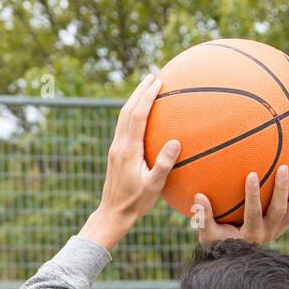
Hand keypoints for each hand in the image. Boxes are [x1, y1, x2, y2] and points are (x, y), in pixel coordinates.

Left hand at [78, 74, 180, 250]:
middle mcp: (119, 145)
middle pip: (126, 111)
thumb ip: (164, 164)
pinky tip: (143, 114)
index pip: (136, 116)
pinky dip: (133, 114)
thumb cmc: (135, 202)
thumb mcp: (153, 186)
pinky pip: (124, 127)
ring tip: (147, 87)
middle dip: (139, 91)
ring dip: (134, 100)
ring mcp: (115, 148)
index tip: (157, 82)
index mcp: (127, 150)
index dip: (146, 97)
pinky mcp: (116, 153)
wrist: (112, 213)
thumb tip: (176, 142)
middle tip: (152, 76)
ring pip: (123, 118)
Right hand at [193, 165, 288, 244]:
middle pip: (280, 209)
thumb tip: (198, 196)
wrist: (238, 259)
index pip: (253, 213)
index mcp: (250, 234)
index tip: (251, 174)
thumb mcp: (208, 234)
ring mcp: (280, 228)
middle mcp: (269, 232)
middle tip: (284, 167)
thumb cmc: (218, 244)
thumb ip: (203, 217)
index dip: (253, 194)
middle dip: (282, 188)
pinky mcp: (286, 224)